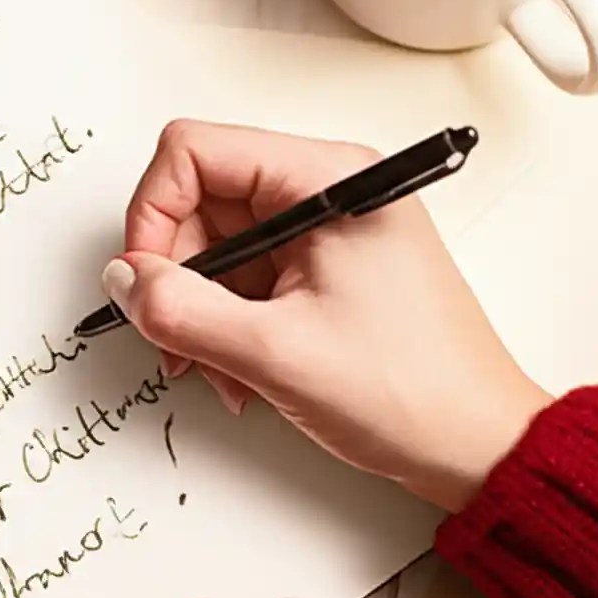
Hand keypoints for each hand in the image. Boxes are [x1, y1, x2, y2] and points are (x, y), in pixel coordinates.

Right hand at [103, 120, 552, 511]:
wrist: (474, 446)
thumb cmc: (411, 391)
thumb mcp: (275, 352)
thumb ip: (181, 309)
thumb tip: (122, 280)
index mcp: (326, 180)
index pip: (194, 152)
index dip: (153, 213)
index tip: (145, 278)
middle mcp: (323, 193)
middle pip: (198, 203)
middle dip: (175, 277)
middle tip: (176, 339)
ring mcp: (321, 233)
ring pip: (213, 250)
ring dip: (198, 314)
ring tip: (220, 371)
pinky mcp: (318, 271)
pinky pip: (240, 282)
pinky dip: (223, 327)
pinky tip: (241, 373)